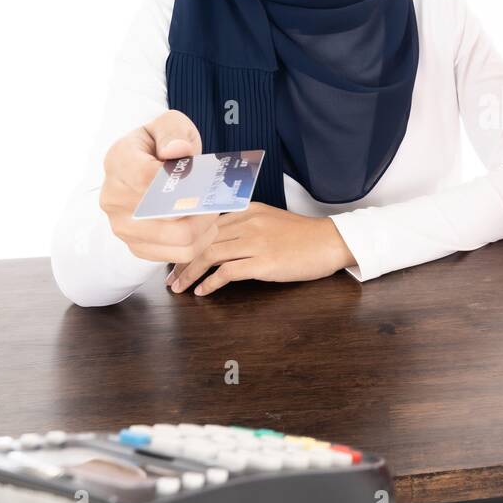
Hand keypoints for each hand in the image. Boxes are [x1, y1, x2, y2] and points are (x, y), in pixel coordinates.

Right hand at [99, 109, 218, 263]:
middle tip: (216, 198)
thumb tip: (177, 150)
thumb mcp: (169, 124)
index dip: (182, 182)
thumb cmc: (160, 144)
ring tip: (213, 212)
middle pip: (170, 216)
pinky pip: (177, 255)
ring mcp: (123, 226)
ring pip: (179, 239)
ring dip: (205, 227)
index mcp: (118, 162)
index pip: (149, 178)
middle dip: (202, 207)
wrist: (144, 165)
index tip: (203, 178)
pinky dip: (199, 242)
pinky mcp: (137, 246)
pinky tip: (204, 226)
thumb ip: (173, 132)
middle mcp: (113, 198)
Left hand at [166, 203, 356, 295]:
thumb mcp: (272, 220)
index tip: (175, 255)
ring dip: (189, 273)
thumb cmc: (305, 236)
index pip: (207, 224)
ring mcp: (256, 241)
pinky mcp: (264, 262)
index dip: (187, 241)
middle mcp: (248, 222)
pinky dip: (210, 283)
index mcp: (248, 210)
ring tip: (179, 287)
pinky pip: (227, 272)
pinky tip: (202, 292)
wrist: (332, 241)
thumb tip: (222, 242)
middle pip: (202, 240)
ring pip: (209, 255)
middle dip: (181, 260)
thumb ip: (247, 225)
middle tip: (170, 277)